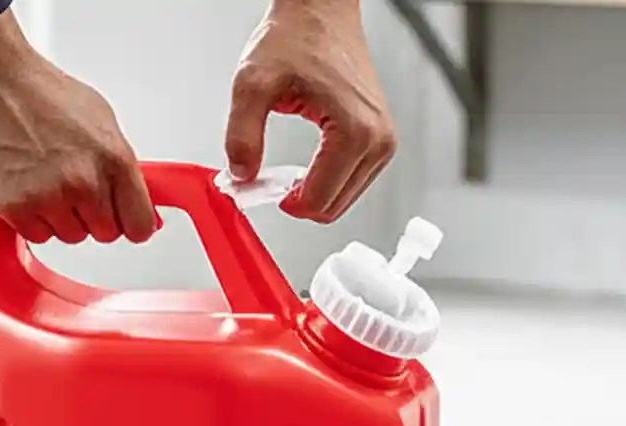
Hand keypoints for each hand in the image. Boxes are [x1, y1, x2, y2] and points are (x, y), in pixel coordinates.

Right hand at [0, 10, 156, 243]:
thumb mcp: (100, 120)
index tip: (122, 218)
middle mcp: (84, 182)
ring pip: (70, 236)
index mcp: (113, 159)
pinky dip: (31, 218)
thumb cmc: (38, 92)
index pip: (139, 224)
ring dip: (60, 216)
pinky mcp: (14, 207)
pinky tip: (24, 186)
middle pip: (104, 233)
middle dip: (92, 215)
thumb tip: (135, 198)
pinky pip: (37, 236)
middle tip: (72, 186)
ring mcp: (48, 197)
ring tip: (42, 178)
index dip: (130, 222)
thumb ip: (120, 165)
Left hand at [226, 0, 396, 223]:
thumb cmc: (297, 36)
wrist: (321, 11)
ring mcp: (384, 141)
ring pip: (343, 199)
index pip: (318, 200)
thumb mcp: (253, 84)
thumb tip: (241, 176)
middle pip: (333, 207)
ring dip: (313, 192)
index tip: (259, 187)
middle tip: (269, 180)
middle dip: (298, 201)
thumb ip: (241, 135)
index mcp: (355, 130)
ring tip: (287, 171)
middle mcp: (379, 140)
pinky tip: (306, 165)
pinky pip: (351, 181)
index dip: (282, 202)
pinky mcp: (381, 139)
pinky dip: (326, 181)